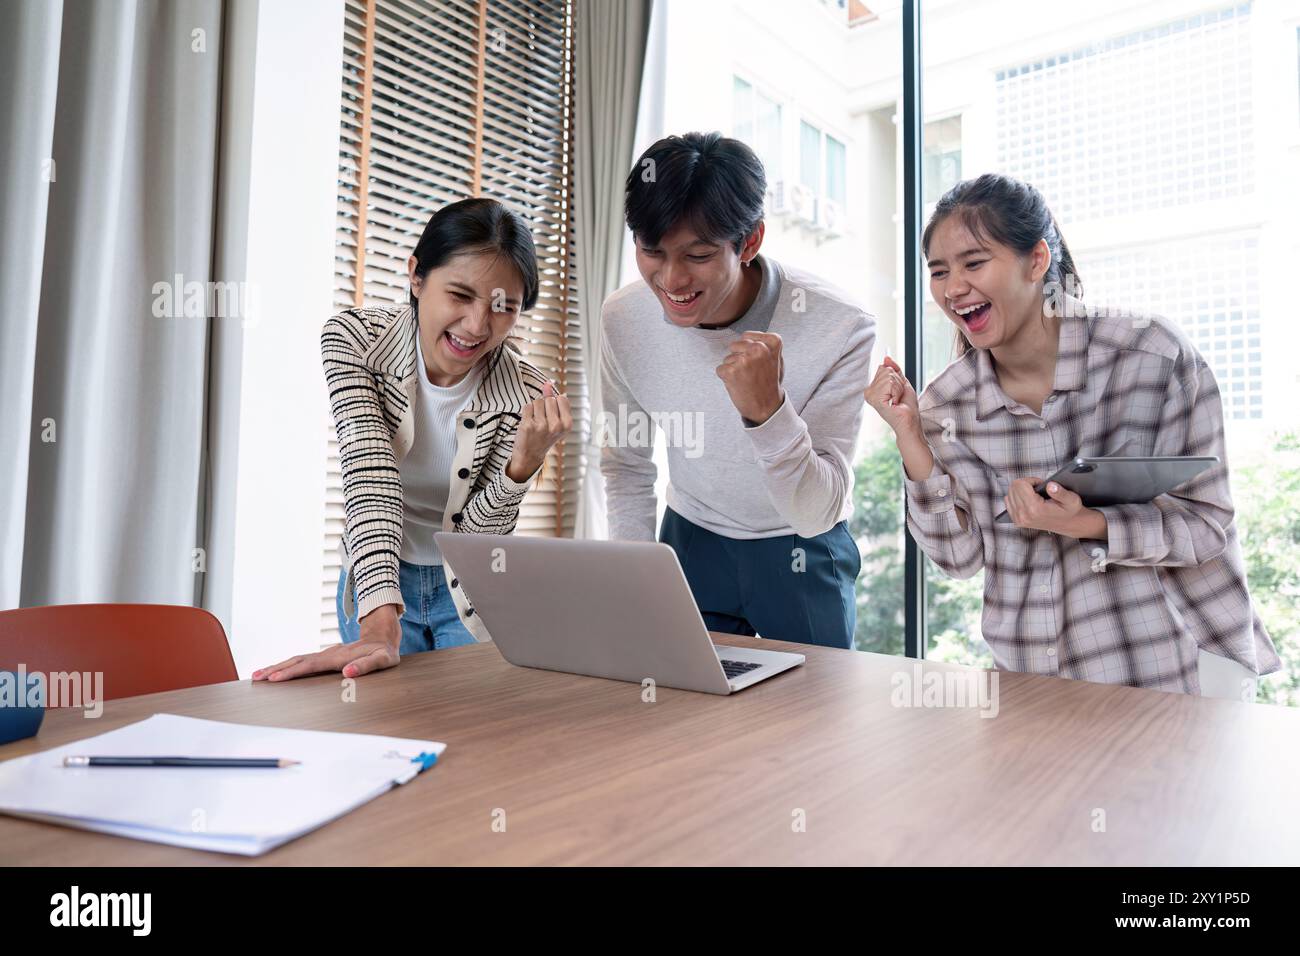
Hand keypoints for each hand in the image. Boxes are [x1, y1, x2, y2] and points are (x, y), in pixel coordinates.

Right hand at [252, 604, 400, 681]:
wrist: (384, 636)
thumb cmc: (385, 651)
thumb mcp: (383, 659)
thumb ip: (367, 666)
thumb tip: (348, 673)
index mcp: (339, 657)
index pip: (310, 665)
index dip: (292, 672)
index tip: (275, 679)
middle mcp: (329, 654)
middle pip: (298, 661)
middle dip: (276, 669)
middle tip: (256, 678)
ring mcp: (326, 655)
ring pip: (298, 660)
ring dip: (278, 667)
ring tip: (259, 675)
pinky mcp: (326, 657)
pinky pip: (303, 662)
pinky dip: (288, 667)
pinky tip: (280, 672)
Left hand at [507, 381, 572, 482]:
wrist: (530, 456)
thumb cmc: (544, 437)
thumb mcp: (555, 420)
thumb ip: (553, 400)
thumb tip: (548, 383)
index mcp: (567, 424)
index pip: (562, 398)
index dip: (555, 403)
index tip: (552, 415)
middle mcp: (556, 426)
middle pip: (549, 399)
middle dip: (544, 406)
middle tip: (543, 421)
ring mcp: (542, 426)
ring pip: (537, 401)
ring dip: (534, 409)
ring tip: (535, 422)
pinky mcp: (528, 425)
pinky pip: (527, 406)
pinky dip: (526, 412)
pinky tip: (528, 423)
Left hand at [716, 331, 783, 423]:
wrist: (766, 408)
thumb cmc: (770, 384)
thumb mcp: (777, 359)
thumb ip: (765, 345)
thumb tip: (750, 337)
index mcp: (772, 342)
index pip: (747, 336)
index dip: (747, 350)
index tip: (757, 362)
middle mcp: (758, 348)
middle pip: (735, 345)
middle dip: (739, 358)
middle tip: (750, 373)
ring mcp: (744, 360)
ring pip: (727, 358)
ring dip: (733, 369)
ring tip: (746, 380)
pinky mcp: (731, 371)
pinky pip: (720, 369)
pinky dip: (726, 378)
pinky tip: (738, 385)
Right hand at [863, 355, 921, 441]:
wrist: (910, 420)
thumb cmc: (907, 405)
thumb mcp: (902, 382)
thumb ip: (894, 369)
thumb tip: (886, 358)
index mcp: (873, 388)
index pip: (884, 368)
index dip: (896, 377)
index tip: (896, 391)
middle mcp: (868, 391)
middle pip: (886, 370)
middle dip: (897, 382)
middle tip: (898, 396)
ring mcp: (870, 395)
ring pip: (888, 376)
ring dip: (898, 388)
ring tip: (896, 400)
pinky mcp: (875, 399)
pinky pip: (889, 384)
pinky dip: (897, 392)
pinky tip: (894, 403)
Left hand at [1004, 478, 1107, 539]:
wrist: (1068, 524)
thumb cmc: (1070, 510)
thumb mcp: (1072, 499)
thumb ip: (1061, 492)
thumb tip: (1050, 485)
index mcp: (1035, 509)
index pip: (1020, 484)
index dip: (1031, 480)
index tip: (1041, 484)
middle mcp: (1024, 515)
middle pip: (1013, 487)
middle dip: (1026, 484)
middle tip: (1039, 489)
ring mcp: (1019, 519)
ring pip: (1009, 493)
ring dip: (1021, 490)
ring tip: (1035, 495)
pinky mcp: (1017, 521)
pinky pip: (1008, 501)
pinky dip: (1017, 497)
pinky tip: (1028, 499)